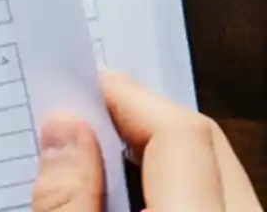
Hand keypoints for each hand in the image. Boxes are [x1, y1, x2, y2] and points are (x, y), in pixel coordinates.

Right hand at [32, 68, 261, 210]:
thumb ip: (67, 200)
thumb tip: (64, 128)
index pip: (178, 132)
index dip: (126, 97)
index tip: (77, 83)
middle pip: (207, 143)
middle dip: (144, 117)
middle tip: (84, 111)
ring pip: (219, 173)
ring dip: (161, 152)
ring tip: (101, 154)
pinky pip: (221, 201)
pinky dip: (180, 185)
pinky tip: (133, 195)